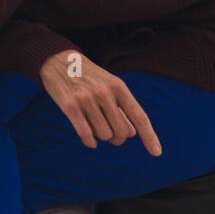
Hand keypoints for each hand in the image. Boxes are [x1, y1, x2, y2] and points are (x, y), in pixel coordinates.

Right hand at [38, 51, 161, 155]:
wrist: (58, 60)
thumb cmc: (88, 76)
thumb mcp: (109, 86)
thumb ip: (122, 108)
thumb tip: (132, 134)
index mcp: (118, 86)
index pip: (139, 116)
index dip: (149, 136)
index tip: (156, 153)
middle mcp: (104, 93)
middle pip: (121, 131)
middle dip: (118, 138)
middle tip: (112, 136)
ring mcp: (86, 99)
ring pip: (103, 135)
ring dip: (101, 137)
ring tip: (96, 129)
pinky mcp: (69, 106)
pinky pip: (85, 134)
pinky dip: (90, 142)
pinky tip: (90, 141)